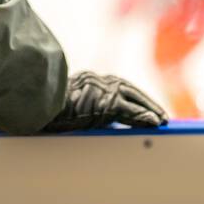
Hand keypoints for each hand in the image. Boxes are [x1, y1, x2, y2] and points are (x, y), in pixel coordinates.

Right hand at [40, 71, 168, 132]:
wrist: (41, 101)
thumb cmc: (47, 106)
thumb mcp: (65, 103)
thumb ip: (80, 104)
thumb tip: (84, 114)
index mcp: (89, 81)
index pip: (117, 87)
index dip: (133, 97)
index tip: (143, 106)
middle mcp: (99, 82)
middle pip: (129, 90)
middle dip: (146, 102)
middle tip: (160, 114)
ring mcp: (104, 90)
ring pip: (133, 98)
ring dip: (150, 109)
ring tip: (161, 120)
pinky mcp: (108, 102)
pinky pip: (131, 111)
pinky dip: (143, 116)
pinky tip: (154, 122)